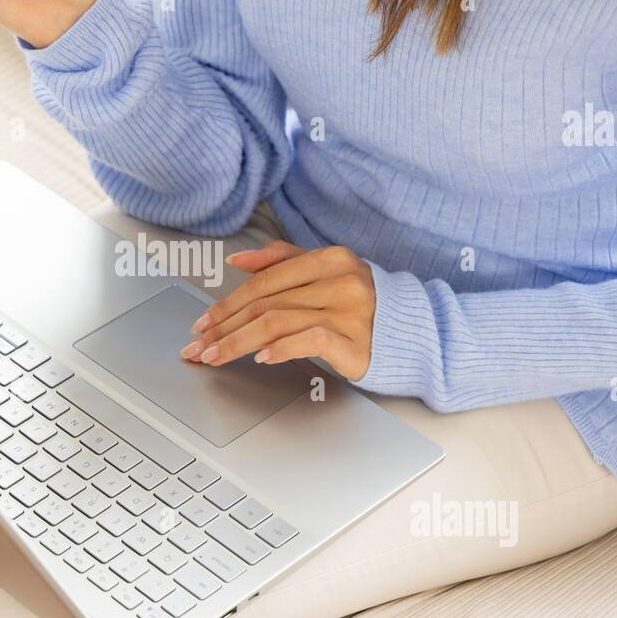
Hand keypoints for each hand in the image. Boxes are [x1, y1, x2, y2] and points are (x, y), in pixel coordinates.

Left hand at [180, 242, 376, 379]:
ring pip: (278, 322)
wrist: (417, 333)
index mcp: (331, 259)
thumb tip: (238, 259)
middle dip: (225, 327)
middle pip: (266, 303)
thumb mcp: (331, 271)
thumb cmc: (367, 305)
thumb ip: (285, 260)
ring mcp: (349, 312)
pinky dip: (281, 349)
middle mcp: (340, 281)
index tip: (203, 323)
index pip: (265, 280)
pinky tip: (262, 358)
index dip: (228, 303)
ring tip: (216, 356)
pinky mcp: (356, 342)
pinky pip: (310, 341)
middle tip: (199, 346)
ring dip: (239, 342)